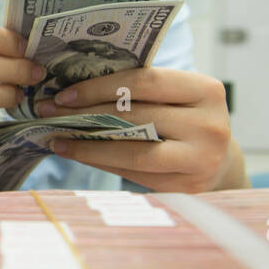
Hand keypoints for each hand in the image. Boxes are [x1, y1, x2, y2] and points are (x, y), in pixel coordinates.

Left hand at [33, 67, 243, 192]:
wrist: (219, 163)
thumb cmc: (186, 121)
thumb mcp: (177, 97)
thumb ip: (141, 89)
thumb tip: (75, 89)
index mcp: (206, 90)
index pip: (144, 82)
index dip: (100, 87)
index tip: (64, 93)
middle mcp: (210, 125)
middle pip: (135, 116)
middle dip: (85, 114)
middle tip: (49, 113)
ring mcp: (201, 159)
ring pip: (132, 150)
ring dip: (87, 144)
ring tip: (56, 138)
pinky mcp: (187, 187)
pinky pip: (134, 172)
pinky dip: (102, 162)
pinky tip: (77, 154)